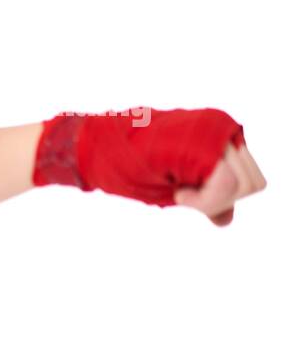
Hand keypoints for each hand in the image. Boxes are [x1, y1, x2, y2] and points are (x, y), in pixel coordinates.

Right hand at [33, 107, 267, 223]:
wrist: (94, 149)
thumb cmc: (127, 165)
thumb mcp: (173, 185)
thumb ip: (206, 196)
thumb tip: (226, 220)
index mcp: (219, 134)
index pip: (250, 179)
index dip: (222, 197)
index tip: (186, 193)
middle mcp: (222, 128)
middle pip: (253, 183)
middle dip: (221, 199)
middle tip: (182, 194)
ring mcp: (215, 134)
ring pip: (243, 185)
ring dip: (211, 200)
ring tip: (178, 191)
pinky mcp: (204, 145)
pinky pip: (226, 185)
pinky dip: (205, 201)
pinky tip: (179, 194)